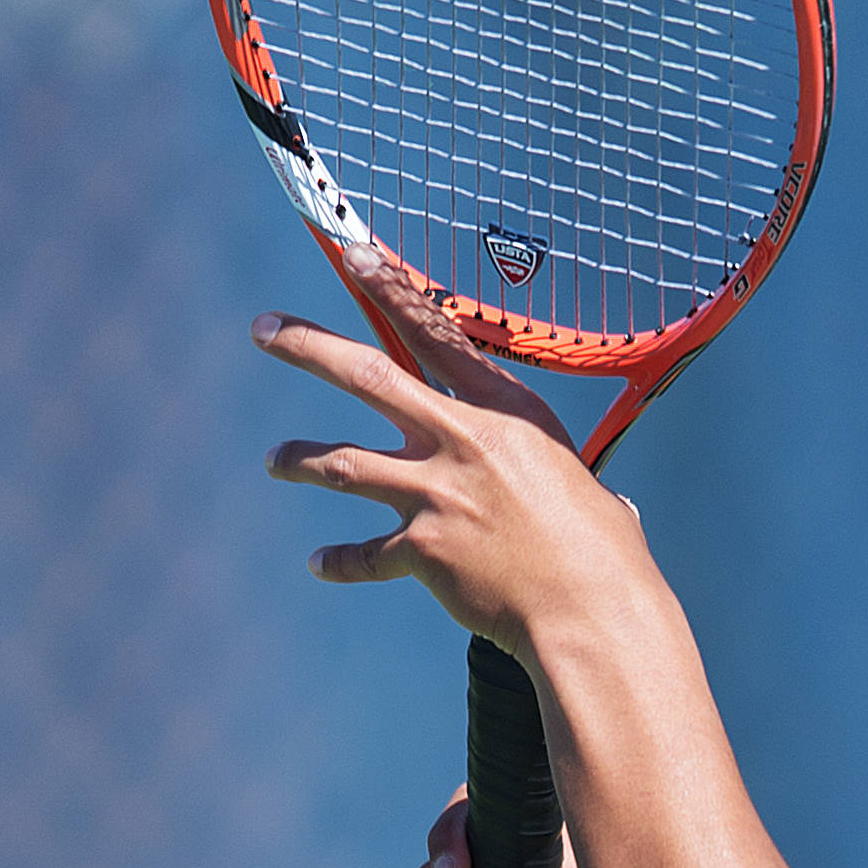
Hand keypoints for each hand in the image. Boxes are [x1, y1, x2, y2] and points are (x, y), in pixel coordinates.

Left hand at [259, 243, 645, 651]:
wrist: (593, 612)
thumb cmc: (605, 550)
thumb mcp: (578, 480)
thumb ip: (549, 476)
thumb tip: (584, 494)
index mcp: (507, 410)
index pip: (436, 334)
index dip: (390, 290)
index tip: (352, 254)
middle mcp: (463, 440)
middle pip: (367, 376)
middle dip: (307, 347)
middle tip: (262, 329)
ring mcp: (436, 493)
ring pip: (341, 463)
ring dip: (299, 458)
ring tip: (273, 459)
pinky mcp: (422, 551)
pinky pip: (366, 554)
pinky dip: (342, 561)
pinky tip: (320, 563)